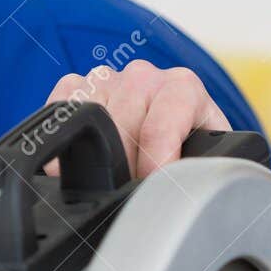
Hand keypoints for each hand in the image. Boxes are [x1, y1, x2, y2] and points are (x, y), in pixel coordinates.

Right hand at [45, 60, 228, 177]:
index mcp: (182, 88)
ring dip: (95, 161)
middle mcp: (143, 76)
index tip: (152, 192)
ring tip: (114, 178)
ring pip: (88, 123)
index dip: (152, 169)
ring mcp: (107, 77)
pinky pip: (60, 108)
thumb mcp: (210, 158)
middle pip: (120, 132)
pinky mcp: (77, 84)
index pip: (158, 130)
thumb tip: (179, 192)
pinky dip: (64, 139)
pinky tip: (81, 160)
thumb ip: (203, 169)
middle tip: (134, 193)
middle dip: (125, 172)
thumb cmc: (195, 145)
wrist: (181, 127)